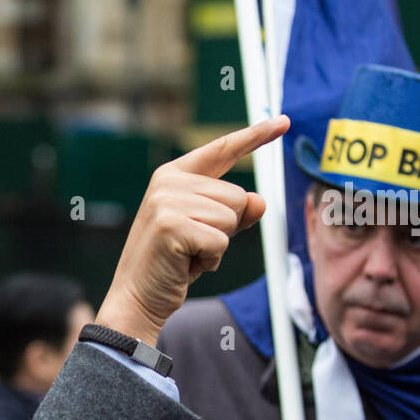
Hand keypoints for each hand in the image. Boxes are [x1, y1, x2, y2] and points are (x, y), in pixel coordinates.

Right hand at [96, 115, 290, 345]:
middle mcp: (168, 182)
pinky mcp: (172, 225)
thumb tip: (259, 199)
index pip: (222, 150)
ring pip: (231, 217)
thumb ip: (235, 213)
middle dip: (226, 227)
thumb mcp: (207, 233)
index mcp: (173, 175)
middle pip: (236, 195)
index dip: (255, 136)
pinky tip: (186, 264)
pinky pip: (221, 239)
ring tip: (188, 255)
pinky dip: (211, 259)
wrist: (136, 298)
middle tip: (193, 246)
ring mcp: (167, 201)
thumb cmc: (171, 265)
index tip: (283, 121)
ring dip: (218, 245)